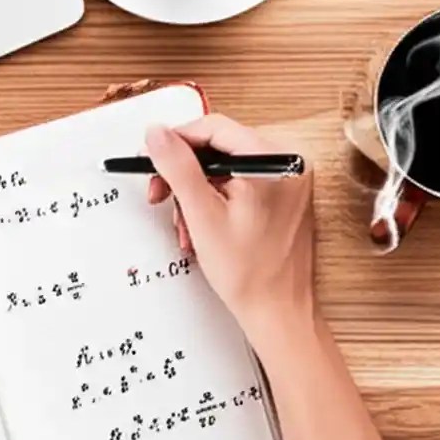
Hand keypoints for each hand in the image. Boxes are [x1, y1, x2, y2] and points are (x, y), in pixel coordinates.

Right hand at [144, 115, 315, 348]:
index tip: (151, 155)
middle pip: (218, 147)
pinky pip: (237, 184)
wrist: (278, 311)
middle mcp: (288, 163)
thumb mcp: (202, 214)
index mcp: (277, 160)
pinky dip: (212, 200)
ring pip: (223, 168)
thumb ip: (178, 167)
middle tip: (160, 193)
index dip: (176, 141)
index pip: (215, 128)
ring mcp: (287, 180)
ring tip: (184, 221)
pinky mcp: (281, 196)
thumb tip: (157, 134)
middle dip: (183, 173)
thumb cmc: (252, 274)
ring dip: (194, 191)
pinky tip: (200, 225)